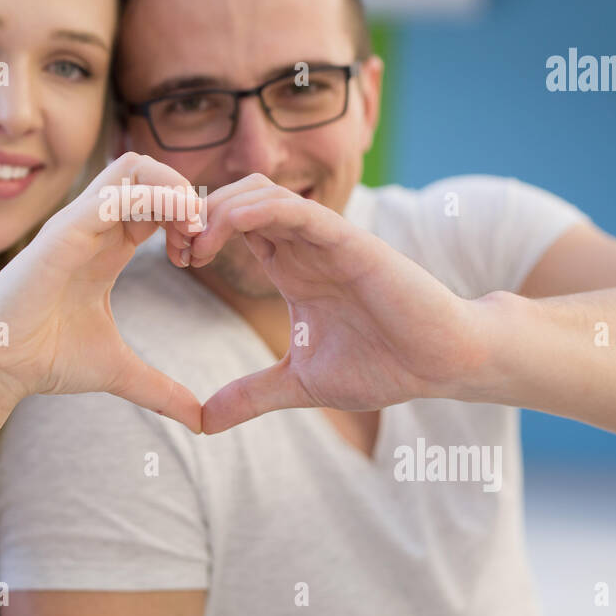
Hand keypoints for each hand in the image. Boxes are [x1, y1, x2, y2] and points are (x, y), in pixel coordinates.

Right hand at [0, 152, 205, 432]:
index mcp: (105, 246)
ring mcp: (75, 225)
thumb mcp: (118, 371)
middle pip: (147, 170)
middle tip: (201, 238)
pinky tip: (175, 237)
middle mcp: (91, 227)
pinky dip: (154, 201)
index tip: (198, 258)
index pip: (154, 199)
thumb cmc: (43, 361)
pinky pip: (113, 196)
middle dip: (185, 194)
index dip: (186, 217)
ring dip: (173, 189)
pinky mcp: (61, 234)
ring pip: (132, 168)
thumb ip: (161, 390)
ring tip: (191, 230)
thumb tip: (201, 422)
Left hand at [188, 174, 486, 432]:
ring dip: (217, 208)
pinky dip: (255, 209)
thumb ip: (250, 395)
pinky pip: (295, 208)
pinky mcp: (349, 240)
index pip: (230, 223)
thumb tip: (201, 423)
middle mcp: (302, 244)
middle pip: (235, 196)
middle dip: (195, 214)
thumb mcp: (299, 384)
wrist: (442, 364)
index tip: (173, 262)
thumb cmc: (383, 366)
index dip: (195, 232)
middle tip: (175, 251)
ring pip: (259, 192)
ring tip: (194, 245)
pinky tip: (227, 229)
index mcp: (288, 265)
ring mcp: (324, 238)